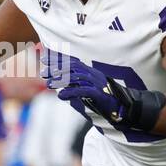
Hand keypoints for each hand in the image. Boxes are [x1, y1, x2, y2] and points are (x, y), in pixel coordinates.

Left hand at [45, 58, 163, 132]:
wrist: (122, 107)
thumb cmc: (102, 99)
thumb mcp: (85, 91)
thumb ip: (73, 88)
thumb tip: (59, 88)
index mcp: (89, 72)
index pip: (72, 61)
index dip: (58, 58)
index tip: (43, 58)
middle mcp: (93, 74)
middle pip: (73, 66)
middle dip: (57, 68)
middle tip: (43, 72)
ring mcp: (97, 83)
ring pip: (77, 77)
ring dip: (61, 80)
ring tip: (49, 84)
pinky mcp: (100, 94)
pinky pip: (84, 91)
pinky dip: (71, 92)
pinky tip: (61, 96)